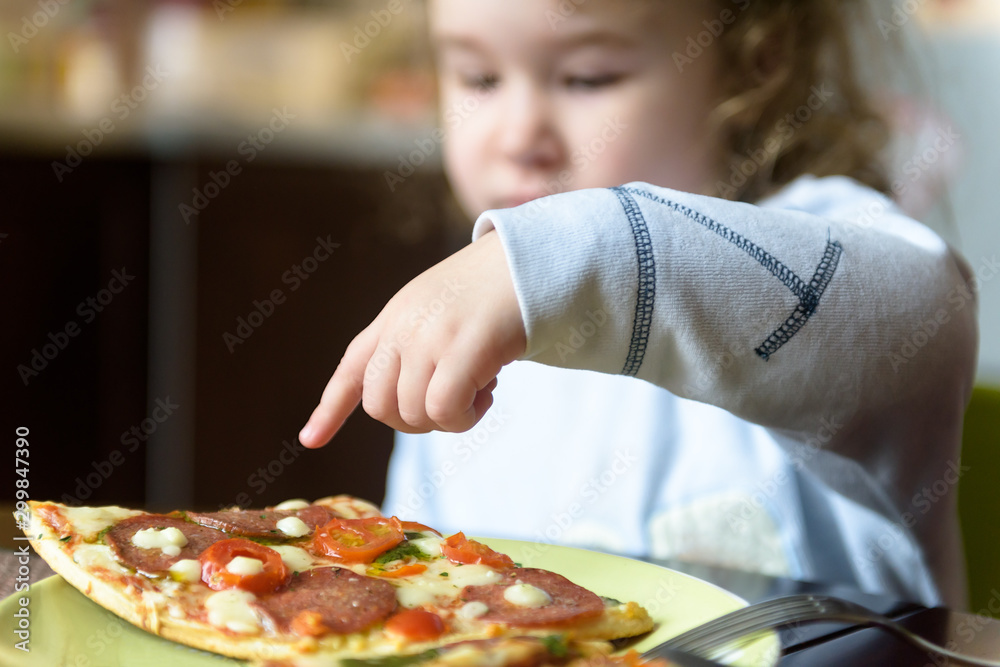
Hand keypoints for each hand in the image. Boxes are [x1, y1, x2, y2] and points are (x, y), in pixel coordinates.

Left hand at [299, 231, 525, 447]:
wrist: (529, 262)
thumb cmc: (493, 292)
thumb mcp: (439, 310)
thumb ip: (416, 345)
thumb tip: (411, 405)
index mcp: (393, 317)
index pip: (352, 367)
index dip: (329, 409)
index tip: (310, 440)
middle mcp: (401, 327)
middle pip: (379, 406)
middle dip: (414, 420)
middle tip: (453, 403)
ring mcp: (428, 337)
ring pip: (413, 414)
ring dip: (449, 418)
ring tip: (478, 389)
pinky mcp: (460, 349)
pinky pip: (443, 410)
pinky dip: (464, 417)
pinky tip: (487, 393)